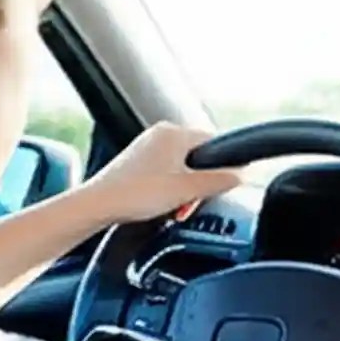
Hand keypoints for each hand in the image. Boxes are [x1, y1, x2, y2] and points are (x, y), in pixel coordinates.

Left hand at [81, 122, 242, 223]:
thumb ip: (219, 180)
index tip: (224, 185)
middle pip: (198, 157)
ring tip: (176, 208)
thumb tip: (241, 174)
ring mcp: (147, 147)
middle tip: (194, 203)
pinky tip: (163, 205)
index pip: (214, 142)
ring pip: (181, 167)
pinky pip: (165, 172)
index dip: (223, 166)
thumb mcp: (188, 190)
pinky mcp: (137, 162)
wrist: (98, 205)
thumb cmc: (137, 193)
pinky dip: (170, 188)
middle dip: (200, 183)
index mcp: (175, 132)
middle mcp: (161, 134)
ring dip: (185, 189)